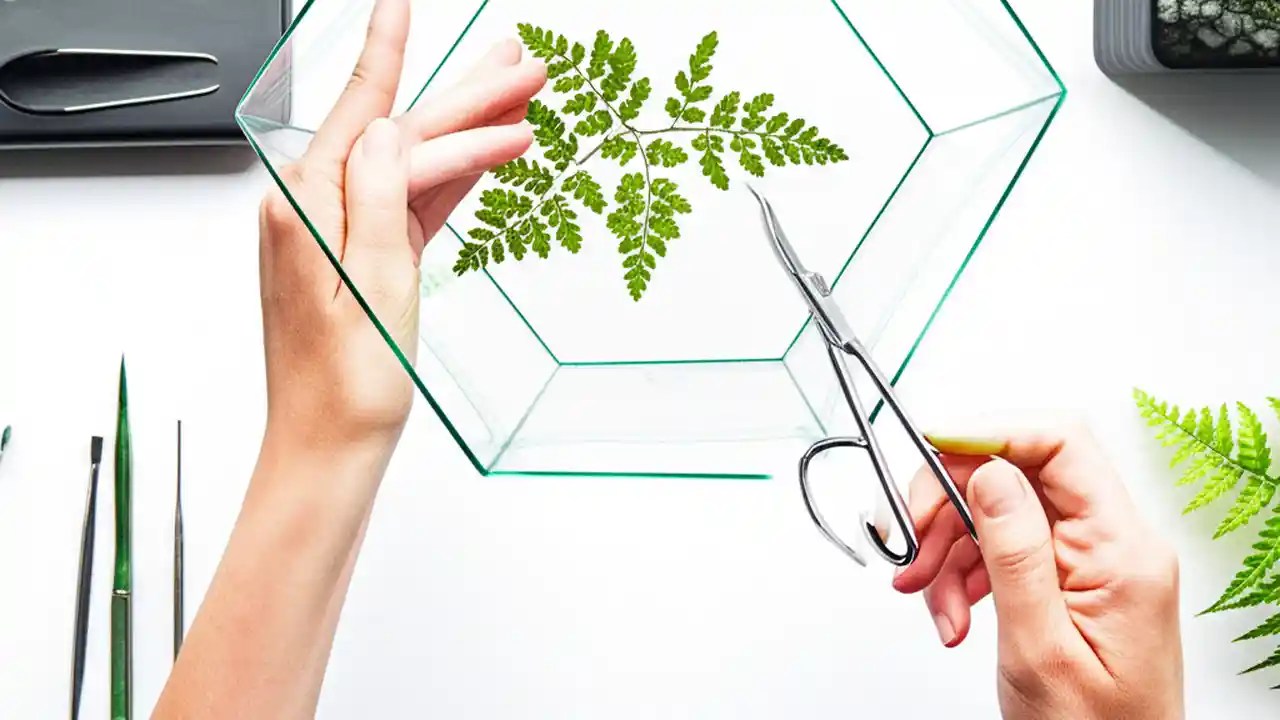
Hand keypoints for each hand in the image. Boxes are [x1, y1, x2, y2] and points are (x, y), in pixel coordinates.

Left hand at [257, 0, 545, 452]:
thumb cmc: (344, 389)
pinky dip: (453, 178)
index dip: (392, 56)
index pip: (367, 116)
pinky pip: (412, 203)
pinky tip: (488, 152)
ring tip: (520, 98)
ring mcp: (341, 234)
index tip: (401, 4)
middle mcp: (314, 211)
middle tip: (523, 64)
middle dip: (464, 96)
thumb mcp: (372, 284)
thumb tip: (394, 132)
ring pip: (414, 165)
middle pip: (399, 133)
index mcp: (304, 209)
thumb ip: (381, 198)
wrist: (330, 451)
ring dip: (469, 131)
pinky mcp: (366, 259)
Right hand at [893, 427, 1183, 718]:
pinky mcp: (1070, 578)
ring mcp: (1091, 560)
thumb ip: (1015, 553)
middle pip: (1017, 473)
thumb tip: (990, 470)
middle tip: (909, 540)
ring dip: (947, 547)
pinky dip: (961, 572)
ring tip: (927, 598)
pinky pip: (1002, 546)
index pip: (1060, 444)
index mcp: (1122, 551)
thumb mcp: (1040, 647)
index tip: (929, 445)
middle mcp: (1113, 544)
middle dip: (950, 501)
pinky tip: (949, 611)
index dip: (989, 432)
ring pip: (998, 510)